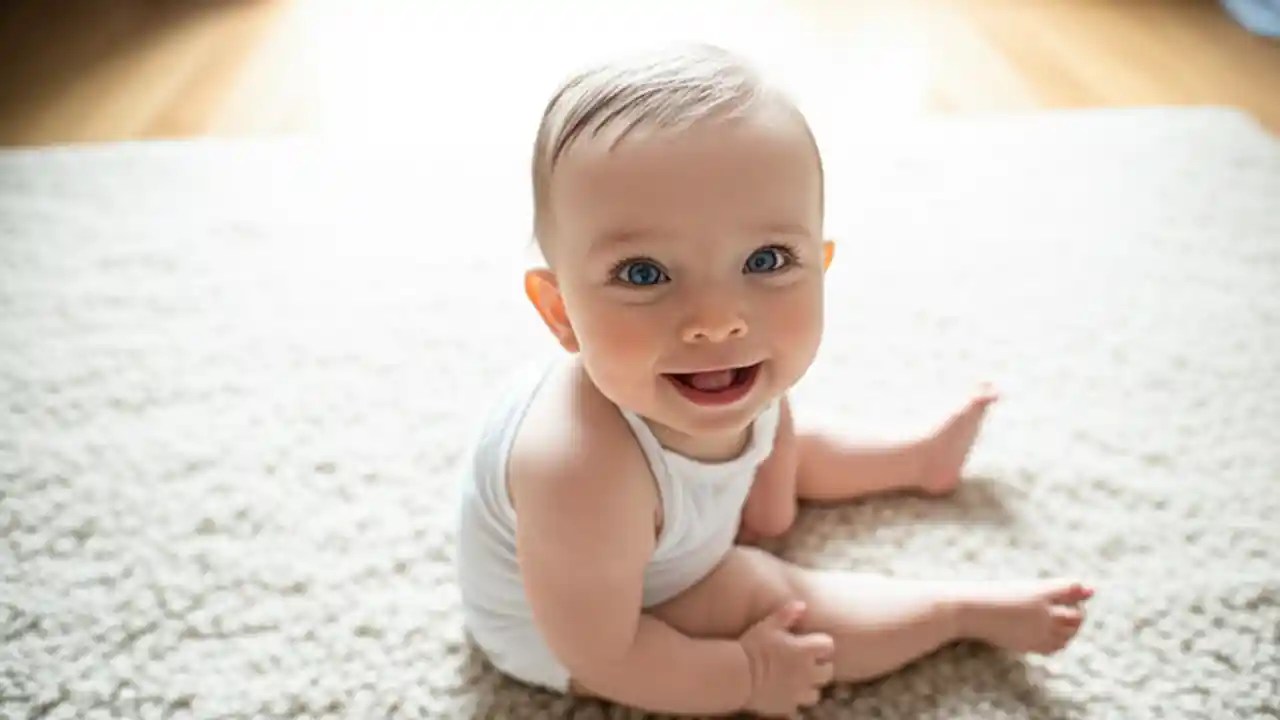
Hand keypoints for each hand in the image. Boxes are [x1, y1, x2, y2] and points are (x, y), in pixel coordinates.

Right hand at [738, 600, 834, 716]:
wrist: (738, 675)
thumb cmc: (753, 646)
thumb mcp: (768, 625)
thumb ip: (786, 614)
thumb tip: (802, 605)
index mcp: (805, 651)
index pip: (828, 645)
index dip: (822, 644)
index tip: (813, 643)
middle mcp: (807, 673)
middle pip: (828, 672)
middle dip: (821, 667)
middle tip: (807, 662)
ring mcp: (798, 692)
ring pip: (816, 694)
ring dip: (810, 687)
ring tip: (798, 681)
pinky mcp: (787, 706)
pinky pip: (797, 707)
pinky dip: (793, 701)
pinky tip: (784, 694)